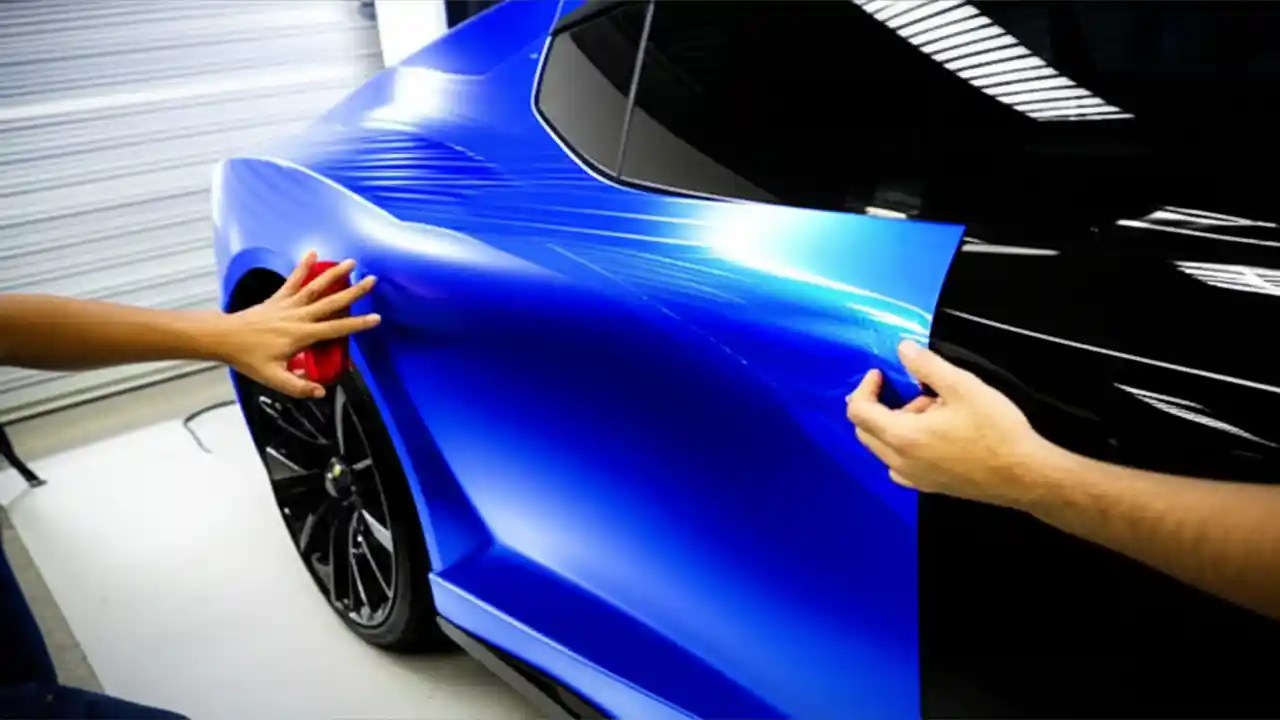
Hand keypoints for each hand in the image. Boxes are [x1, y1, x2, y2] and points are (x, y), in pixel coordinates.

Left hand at [208, 252, 380, 398]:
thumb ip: (298, 386)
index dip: (357, 324)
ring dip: (334, 274)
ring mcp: (288, 305)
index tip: (376, 318)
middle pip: (331, 302)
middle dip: (353, 291)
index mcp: (301, 335)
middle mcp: (298, 316)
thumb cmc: (249, 358)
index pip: (335, 329)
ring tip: (351, 263)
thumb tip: (321, 391)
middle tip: (372, 280)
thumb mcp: (273, 378)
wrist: (224, 338)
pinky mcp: (278, 299)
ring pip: (316, 287)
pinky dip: (303, 267)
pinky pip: (293, 281)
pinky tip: (313, 253)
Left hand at [845, 340, 1057, 509]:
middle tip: (916, 393)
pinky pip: (900, 464)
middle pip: (865, 431)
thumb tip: (902, 349)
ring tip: (935, 412)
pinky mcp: (928, 487)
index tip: (882, 373)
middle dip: (880, 406)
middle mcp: (899, 462)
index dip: (865, 387)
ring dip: (896, 426)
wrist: (1025, 475)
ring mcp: (913, 479)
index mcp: (902, 436)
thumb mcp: (962, 386)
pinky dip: (905, 445)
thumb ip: (927, 366)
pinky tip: (935, 436)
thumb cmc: (994, 429)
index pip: (858, 411)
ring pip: (883, 448)